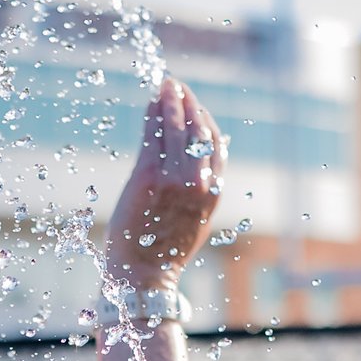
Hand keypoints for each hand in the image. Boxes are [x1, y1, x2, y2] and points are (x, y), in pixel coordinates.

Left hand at [102, 78, 225, 288]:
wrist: (143, 275)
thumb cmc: (162, 250)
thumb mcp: (193, 220)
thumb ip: (199, 191)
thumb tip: (196, 165)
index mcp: (214, 193)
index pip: (217, 144)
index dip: (206, 119)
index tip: (194, 105)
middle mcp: (200, 183)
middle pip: (198, 129)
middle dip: (188, 102)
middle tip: (176, 85)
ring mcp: (175, 179)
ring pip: (176, 128)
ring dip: (170, 101)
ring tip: (164, 85)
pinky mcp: (148, 177)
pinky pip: (153, 136)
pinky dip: (154, 115)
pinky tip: (151, 103)